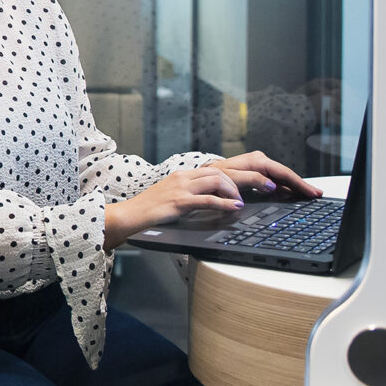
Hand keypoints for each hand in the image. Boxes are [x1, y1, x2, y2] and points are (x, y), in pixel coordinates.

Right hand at [104, 167, 245, 249]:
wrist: (130, 216)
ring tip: (243, 201)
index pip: (216, 169)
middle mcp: (183, 177)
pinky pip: (207, 199)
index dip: (236, 176)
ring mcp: (180, 188)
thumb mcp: (174, 198)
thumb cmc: (150, 211)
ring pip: (216, 180)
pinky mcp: (178, 202)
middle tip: (256, 191)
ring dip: (234, 191)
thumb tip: (214, 201)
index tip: (249, 185)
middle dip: (242, 181)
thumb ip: (192, 196)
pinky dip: (224, 202)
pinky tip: (234, 207)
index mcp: (183, 175)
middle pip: (220, 171)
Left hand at [204, 151, 321, 198]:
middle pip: (285, 174)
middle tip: (317, 194)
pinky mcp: (257, 173)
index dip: (299, 183)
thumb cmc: (215, 177)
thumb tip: (272, 185)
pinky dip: (284, 186)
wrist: (204, 176)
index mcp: (256, 161)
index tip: (310, 192)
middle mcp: (260, 161)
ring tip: (309, 194)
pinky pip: (274, 180)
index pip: (283, 173)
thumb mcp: (232, 178)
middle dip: (301, 184)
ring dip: (295, 186)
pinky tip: (293, 193)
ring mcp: (259, 166)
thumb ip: (252, 180)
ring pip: (281, 177)